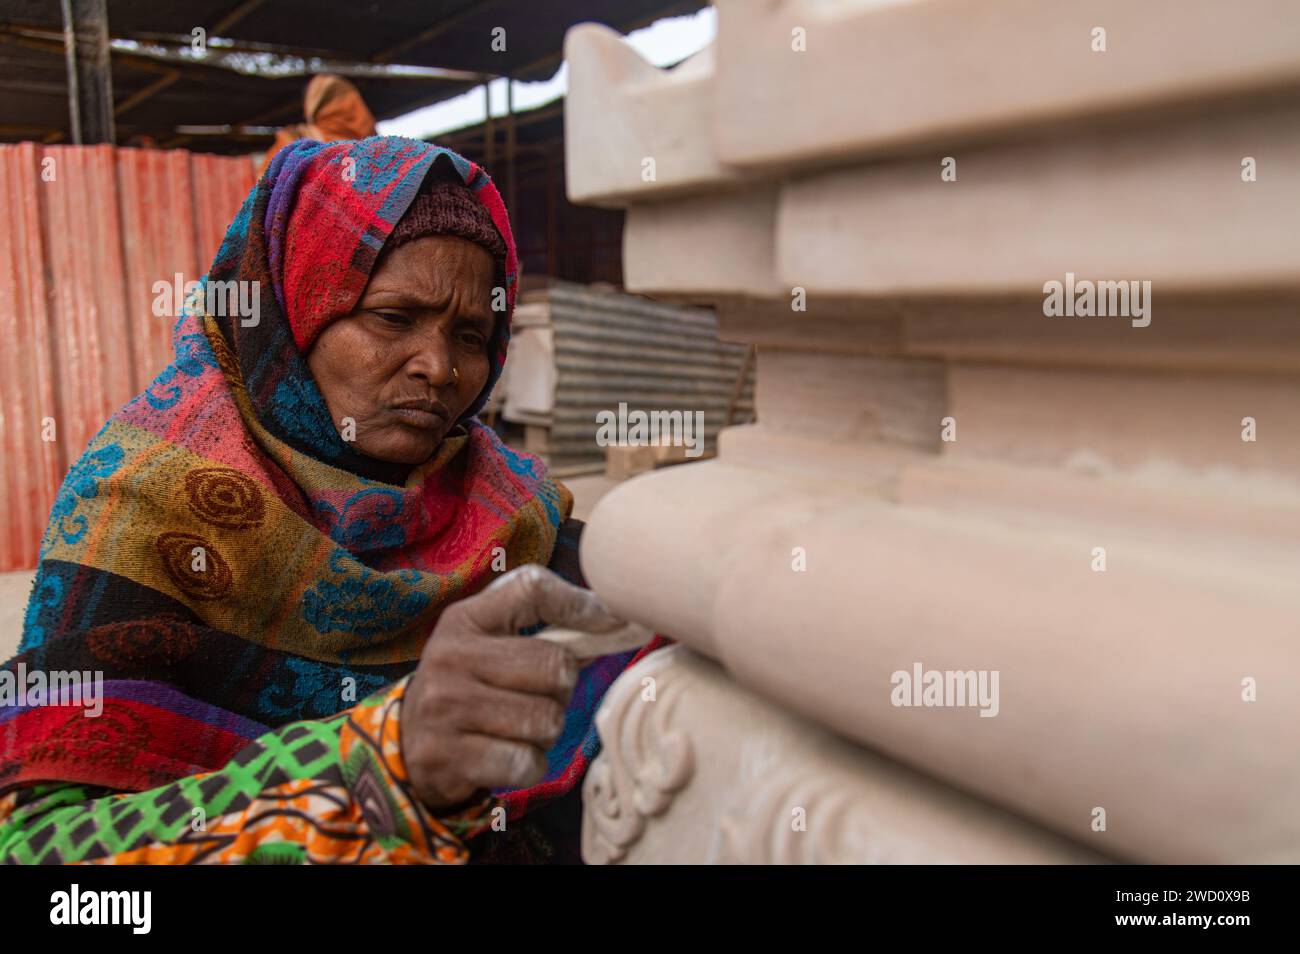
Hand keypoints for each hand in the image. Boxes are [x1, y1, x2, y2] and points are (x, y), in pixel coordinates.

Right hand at [399, 564, 624, 810]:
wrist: (407, 744)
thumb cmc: (470, 685)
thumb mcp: (489, 643)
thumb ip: (543, 628)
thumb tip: (615, 623)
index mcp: (464, 619)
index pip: (532, 588)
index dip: (580, 603)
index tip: (610, 621)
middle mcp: (450, 656)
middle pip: (554, 664)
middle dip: (563, 687)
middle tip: (541, 695)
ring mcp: (445, 707)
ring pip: (546, 719)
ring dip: (547, 730)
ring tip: (520, 727)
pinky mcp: (448, 757)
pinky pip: (527, 762)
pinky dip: (530, 765)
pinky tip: (507, 755)